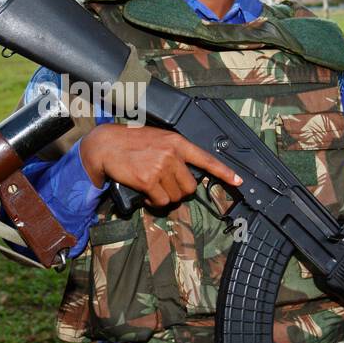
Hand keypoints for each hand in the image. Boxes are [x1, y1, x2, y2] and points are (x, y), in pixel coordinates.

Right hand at [79, 124, 241, 207]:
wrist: (105, 145)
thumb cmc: (130, 143)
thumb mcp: (158, 139)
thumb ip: (174, 152)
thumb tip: (187, 173)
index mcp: (177, 142)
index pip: (206, 158)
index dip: (224, 172)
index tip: (238, 181)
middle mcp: (172, 153)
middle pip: (190, 186)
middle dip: (179, 191)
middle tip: (164, 186)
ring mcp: (160, 166)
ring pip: (176, 196)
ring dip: (165, 197)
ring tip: (152, 187)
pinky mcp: (148, 180)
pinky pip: (161, 201)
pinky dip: (154, 203)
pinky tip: (146, 195)